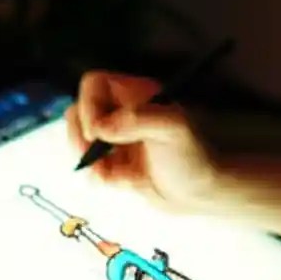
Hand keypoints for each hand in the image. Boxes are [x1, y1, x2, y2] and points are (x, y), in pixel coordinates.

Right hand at [65, 71, 220, 214]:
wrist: (201, 195)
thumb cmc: (193, 157)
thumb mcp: (173, 130)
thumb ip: (138, 121)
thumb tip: (100, 128)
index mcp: (136, 95)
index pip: (94, 84)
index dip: (89, 105)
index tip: (97, 132)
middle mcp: (123, 112)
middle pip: (79, 110)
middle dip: (79, 135)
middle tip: (91, 156)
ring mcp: (118, 139)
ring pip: (81, 139)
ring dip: (87, 159)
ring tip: (107, 175)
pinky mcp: (116, 164)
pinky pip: (91, 166)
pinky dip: (98, 177)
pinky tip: (120, 183)